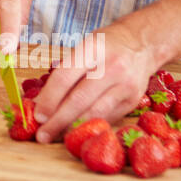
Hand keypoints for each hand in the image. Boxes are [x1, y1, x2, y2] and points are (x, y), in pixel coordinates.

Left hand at [30, 26, 158, 142]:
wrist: (143, 44)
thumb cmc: (105, 45)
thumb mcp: (83, 47)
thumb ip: (65, 72)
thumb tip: (40, 102)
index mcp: (92, 48)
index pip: (64, 77)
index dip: (49, 99)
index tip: (37, 116)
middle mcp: (111, 67)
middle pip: (79, 100)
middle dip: (58, 120)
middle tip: (42, 135)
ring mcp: (125, 85)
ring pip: (94, 113)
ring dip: (72, 128)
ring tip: (56, 137)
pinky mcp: (133, 101)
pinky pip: (107, 117)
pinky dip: (89, 126)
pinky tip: (76, 132)